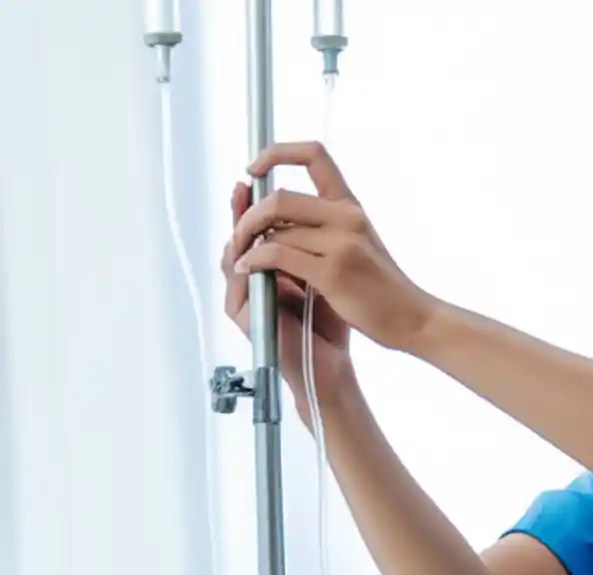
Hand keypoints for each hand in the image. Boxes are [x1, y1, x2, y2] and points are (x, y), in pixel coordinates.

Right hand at [222, 176, 353, 427]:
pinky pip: (237, 283)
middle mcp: (256, 276)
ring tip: (246, 214)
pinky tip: (251, 252)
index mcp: (276, 262)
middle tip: (244, 187)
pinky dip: (245, 266)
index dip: (254, 198)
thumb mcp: (329, 268)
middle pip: (239, 234)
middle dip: (242, 210)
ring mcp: (246, 295)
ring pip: (232, 255)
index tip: (257, 169)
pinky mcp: (243, 315)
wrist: (333, 362)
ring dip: (241, 234)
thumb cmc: (336, 316)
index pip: (257, 224)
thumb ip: (314, 240)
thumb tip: (314, 199)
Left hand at [228, 141, 440, 351]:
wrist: (411, 317)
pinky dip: (254, 261)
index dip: (277, 152)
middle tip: (239, 235)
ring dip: (248, 244)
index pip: (314, 155)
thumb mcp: (356, 243)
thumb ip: (321, 225)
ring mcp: (341, 243)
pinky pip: (276, 255)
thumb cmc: (379, 287)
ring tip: (243, 260)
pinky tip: (249, 269)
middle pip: (280, 197)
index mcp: (350, 206)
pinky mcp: (333, 272)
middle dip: (248, 216)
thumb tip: (272, 214)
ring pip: (275, 229)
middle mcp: (347, 217)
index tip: (254, 168)